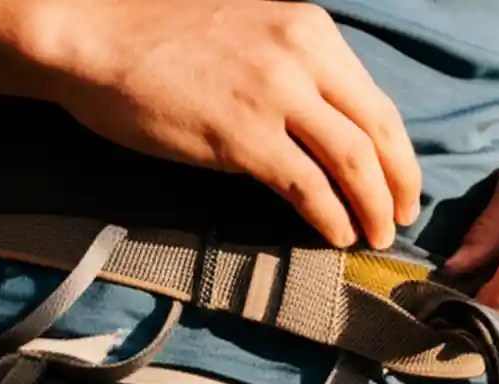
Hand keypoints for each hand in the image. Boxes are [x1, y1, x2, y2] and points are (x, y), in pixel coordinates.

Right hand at [30, 0, 419, 247]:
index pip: (377, 102)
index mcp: (311, 31)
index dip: (400, 154)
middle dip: (399, 186)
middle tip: (398, 222)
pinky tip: (335, 236)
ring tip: (373, 237)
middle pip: (378, 133)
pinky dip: (330, 217)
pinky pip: (307, 186)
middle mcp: (303, 56)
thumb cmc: (165, 41)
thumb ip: (299, 73)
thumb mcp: (252, 36)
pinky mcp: (242, 136)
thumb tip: (334, 130)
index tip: (402, 187)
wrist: (96, 37)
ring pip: (353, 162)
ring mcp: (275, 95)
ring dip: (372, 208)